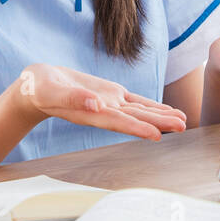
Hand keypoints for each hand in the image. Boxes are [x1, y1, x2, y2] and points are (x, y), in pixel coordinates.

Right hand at [16, 63, 186, 141]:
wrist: (37, 85)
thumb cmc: (38, 89)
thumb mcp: (51, 90)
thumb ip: (72, 97)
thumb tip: (95, 103)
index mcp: (90, 113)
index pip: (118, 122)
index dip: (137, 128)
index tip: (156, 135)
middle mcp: (104, 111)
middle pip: (136, 118)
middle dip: (159, 123)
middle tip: (182, 126)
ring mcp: (109, 103)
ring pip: (140, 110)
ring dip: (161, 115)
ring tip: (183, 120)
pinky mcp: (110, 93)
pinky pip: (135, 100)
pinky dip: (152, 105)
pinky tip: (166, 110)